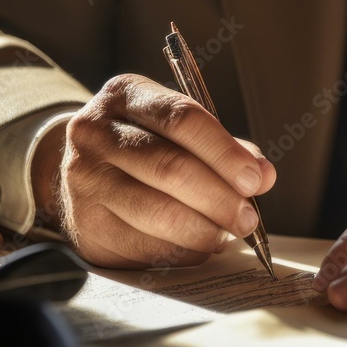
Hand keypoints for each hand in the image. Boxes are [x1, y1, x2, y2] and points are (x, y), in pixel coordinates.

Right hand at [34, 74, 275, 268]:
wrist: (83, 168)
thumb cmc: (145, 141)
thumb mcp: (176, 127)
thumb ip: (223, 147)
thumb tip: (263, 176)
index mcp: (126, 95)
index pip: (182, 119)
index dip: (224, 153)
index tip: (256, 179)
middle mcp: (95, 133)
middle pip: (170, 168)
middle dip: (220, 197)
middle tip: (248, 218)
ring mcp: (84, 181)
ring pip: (157, 212)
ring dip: (204, 230)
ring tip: (227, 234)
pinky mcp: (84, 227)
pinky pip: (143, 246)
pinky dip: (182, 251)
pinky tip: (199, 246)